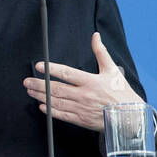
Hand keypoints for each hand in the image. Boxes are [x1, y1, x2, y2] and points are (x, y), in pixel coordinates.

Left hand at [22, 32, 142, 131]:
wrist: (130, 117)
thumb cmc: (121, 93)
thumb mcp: (112, 70)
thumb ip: (101, 52)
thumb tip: (95, 36)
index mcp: (91, 82)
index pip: (67, 73)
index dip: (52, 69)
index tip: (39, 66)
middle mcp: (84, 95)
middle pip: (56, 89)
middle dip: (39, 84)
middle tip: (27, 81)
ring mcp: (82, 108)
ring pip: (56, 101)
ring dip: (41, 96)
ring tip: (30, 91)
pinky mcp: (81, 120)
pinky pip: (62, 115)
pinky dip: (50, 111)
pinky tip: (42, 106)